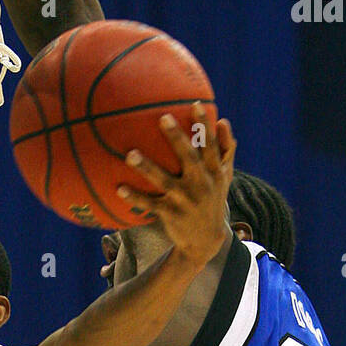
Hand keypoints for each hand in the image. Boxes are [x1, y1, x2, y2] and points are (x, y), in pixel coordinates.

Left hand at [117, 107, 236, 268]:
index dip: (204, 126)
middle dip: (177, 138)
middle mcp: (201, 184)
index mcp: (214, 172)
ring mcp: (185, 200)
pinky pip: (150, 205)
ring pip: (164, 182)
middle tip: (163, 118)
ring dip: (147, 168)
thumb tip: (223, 121)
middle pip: (189, 158)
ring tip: (130, 155)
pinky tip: (119, 188)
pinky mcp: (170, 215)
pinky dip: (135, 198)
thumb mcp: (224, 177)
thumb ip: (226, 149)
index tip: (196, 105)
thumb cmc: (212, 200)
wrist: (205, 241)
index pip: (210, 145)